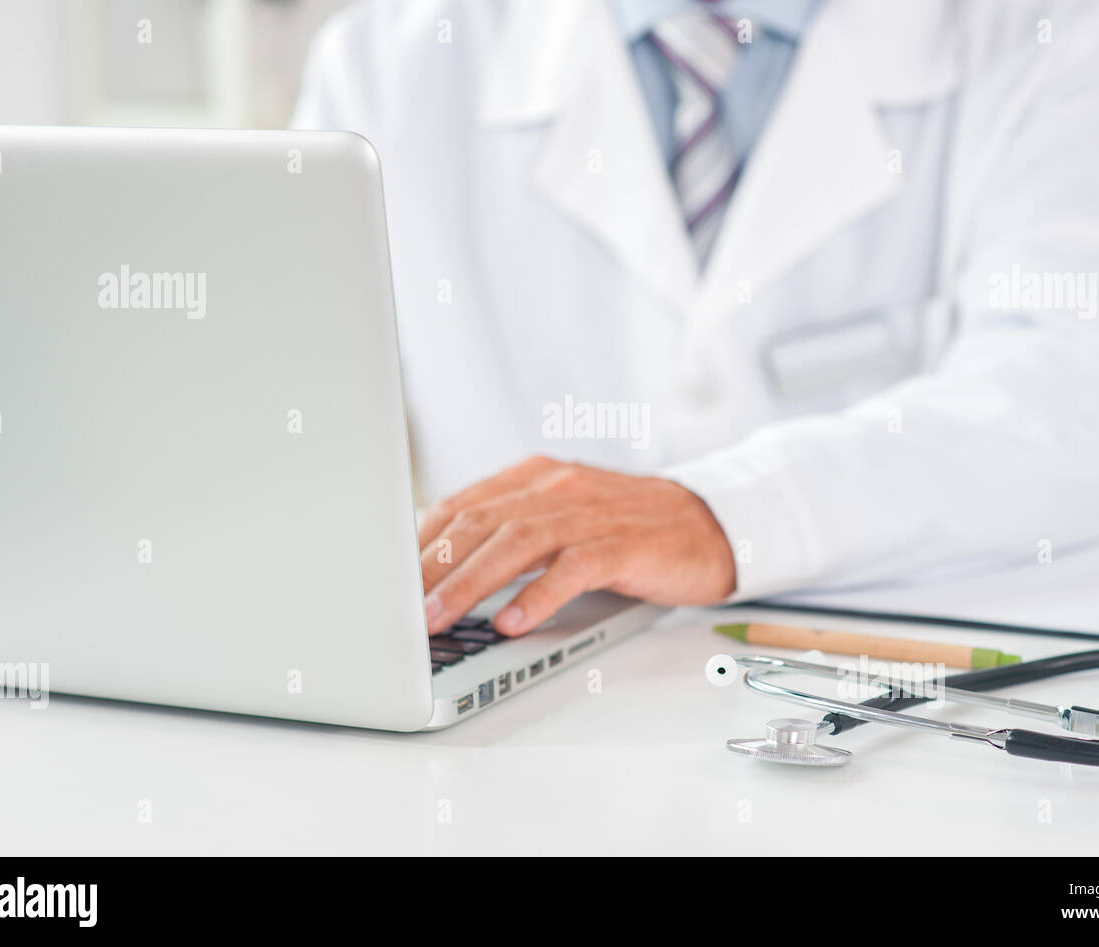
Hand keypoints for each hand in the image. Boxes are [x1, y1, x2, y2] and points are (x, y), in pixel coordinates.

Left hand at [419, 456, 735, 635]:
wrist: (709, 523)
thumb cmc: (627, 529)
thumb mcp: (563, 517)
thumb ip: (511, 532)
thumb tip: (444, 571)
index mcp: (536, 477)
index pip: (462, 503)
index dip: (420, 540)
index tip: (389, 578)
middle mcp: (558, 486)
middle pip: (481, 521)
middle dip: (434, 565)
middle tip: (399, 606)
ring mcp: (592, 513)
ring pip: (518, 542)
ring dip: (471, 582)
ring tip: (440, 618)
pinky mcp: (625, 544)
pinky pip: (573, 568)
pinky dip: (538, 596)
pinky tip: (511, 621)